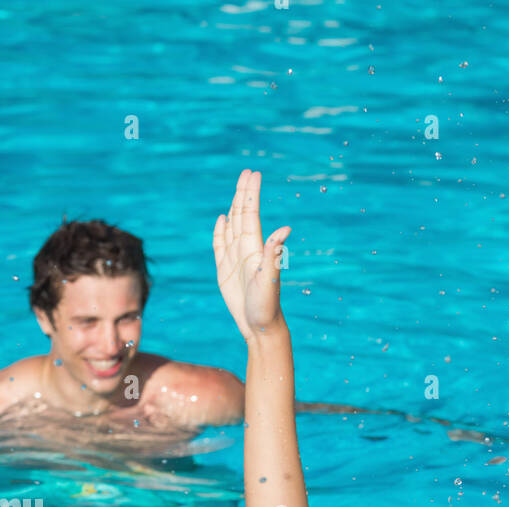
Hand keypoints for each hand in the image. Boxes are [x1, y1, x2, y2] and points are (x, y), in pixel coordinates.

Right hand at [213, 170, 290, 340]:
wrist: (260, 327)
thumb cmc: (267, 306)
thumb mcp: (270, 279)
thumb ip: (274, 253)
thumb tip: (286, 228)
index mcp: (255, 249)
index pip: (251, 214)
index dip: (251, 194)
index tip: (253, 173)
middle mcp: (245, 250)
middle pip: (242, 215)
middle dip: (243, 194)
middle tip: (247, 173)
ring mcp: (235, 259)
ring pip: (232, 226)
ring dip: (233, 208)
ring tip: (236, 191)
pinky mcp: (225, 271)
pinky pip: (219, 245)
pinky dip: (219, 231)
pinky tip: (221, 220)